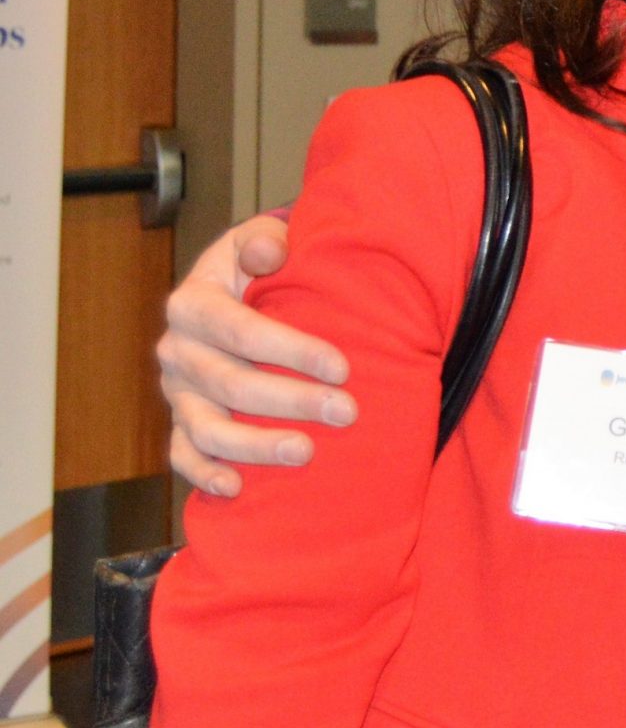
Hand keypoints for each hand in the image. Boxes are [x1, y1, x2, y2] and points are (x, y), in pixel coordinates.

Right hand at [158, 213, 357, 497]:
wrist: (241, 290)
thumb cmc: (264, 265)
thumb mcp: (264, 240)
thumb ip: (266, 242)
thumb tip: (267, 253)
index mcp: (193, 303)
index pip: (241, 331)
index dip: (292, 351)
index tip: (342, 368)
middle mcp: (177, 350)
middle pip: (231, 384)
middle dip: (291, 401)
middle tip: (346, 412)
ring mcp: (177, 391)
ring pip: (206, 428)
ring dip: (255, 445)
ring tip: (305, 452)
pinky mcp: (181, 422)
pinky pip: (184, 454)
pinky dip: (204, 474)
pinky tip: (236, 488)